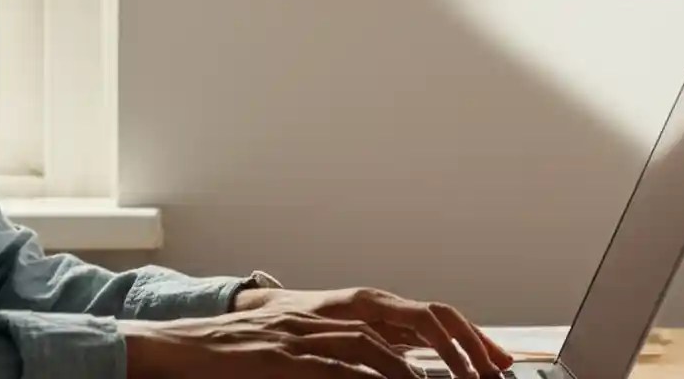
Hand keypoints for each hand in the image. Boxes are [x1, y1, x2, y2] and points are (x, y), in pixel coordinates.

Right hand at [233, 286, 514, 378]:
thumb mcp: (312, 350)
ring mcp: (308, 331)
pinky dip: (365, 377)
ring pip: (376, 341)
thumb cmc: (249, 353)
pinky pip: (332, 364)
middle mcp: (335, 313)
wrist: (184, 347)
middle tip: (490, 372)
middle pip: (413, 319)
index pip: (422, 316)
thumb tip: (404, 372)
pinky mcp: (281, 354)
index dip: (466, 335)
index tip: (499, 360)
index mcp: (348, 310)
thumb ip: (357, 358)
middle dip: (458, 345)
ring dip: (418, 367)